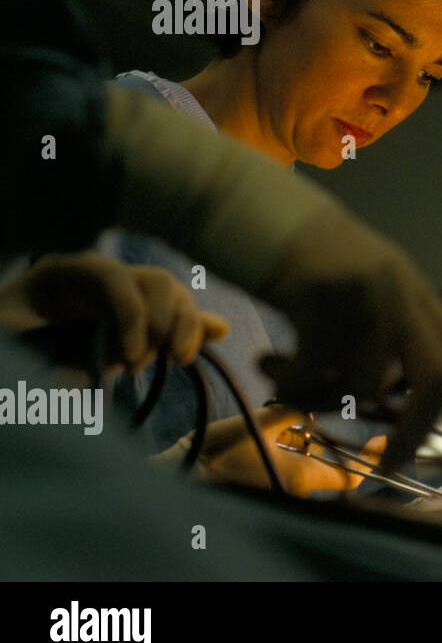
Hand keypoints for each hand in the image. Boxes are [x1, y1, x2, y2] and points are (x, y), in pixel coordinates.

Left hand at [0, 252, 227, 370]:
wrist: (10, 345)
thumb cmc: (4, 341)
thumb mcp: (7, 339)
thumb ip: (38, 348)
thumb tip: (89, 368)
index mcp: (66, 274)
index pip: (112, 277)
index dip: (129, 313)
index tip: (129, 359)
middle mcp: (104, 282)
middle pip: (155, 282)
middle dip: (161, 321)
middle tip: (142, 364)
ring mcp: (127, 300)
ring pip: (175, 298)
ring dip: (186, 327)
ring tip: (177, 360)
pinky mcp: (140, 325)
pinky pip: (179, 319)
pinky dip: (198, 328)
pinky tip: (218, 334)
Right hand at [104, 87, 441, 476]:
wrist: (233, 197)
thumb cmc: (280, 252)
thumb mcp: (343, 290)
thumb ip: (369, 333)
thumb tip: (381, 399)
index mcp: (408, 284)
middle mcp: (397, 284)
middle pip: (436, 374)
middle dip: (418, 429)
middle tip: (389, 463)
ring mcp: (363, 285)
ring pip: (364, 382)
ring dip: (320, 399)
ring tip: (283, 378)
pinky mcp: (321, 289)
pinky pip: (315, 369)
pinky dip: (289, 382)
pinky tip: (267, 364)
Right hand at [184, 405, 386, 496]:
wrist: (180, 475)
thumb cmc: (218, 452)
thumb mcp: (262, 421)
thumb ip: (298, 406)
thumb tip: (328, 388)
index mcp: (302, 478)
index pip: (352, 476)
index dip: (372, 457)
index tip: (382, 438)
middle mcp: (297, 489)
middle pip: (331, 462)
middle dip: (328, 434)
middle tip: (325, 407)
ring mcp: (282, 489)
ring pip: (310, 460)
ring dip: (306, 437)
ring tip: (291, 412)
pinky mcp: (268, 484)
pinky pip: (292, 463)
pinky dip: (291, 443)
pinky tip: (277, 424)